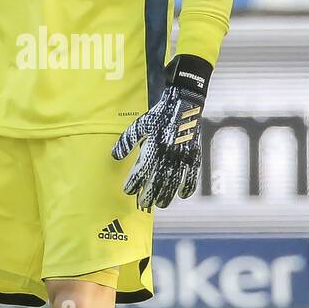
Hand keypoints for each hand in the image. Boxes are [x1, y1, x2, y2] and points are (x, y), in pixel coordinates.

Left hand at [111, 55, 210, 210]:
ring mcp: (182, 155)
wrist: (183, 103)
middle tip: (143, 203)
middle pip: (158, 180)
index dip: (134, 183)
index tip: (128, 191)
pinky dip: (187, 187)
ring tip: (160, 204)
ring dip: (167, 195)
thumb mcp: (139, 125)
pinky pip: (192, 176)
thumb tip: (114, 156)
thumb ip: (127, 141)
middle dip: (150, 194)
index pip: (142, 170)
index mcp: (153, 144)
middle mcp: (168, 152)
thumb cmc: (158, 115)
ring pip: (174, 182)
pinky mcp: (194, 155)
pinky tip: (181, 195)